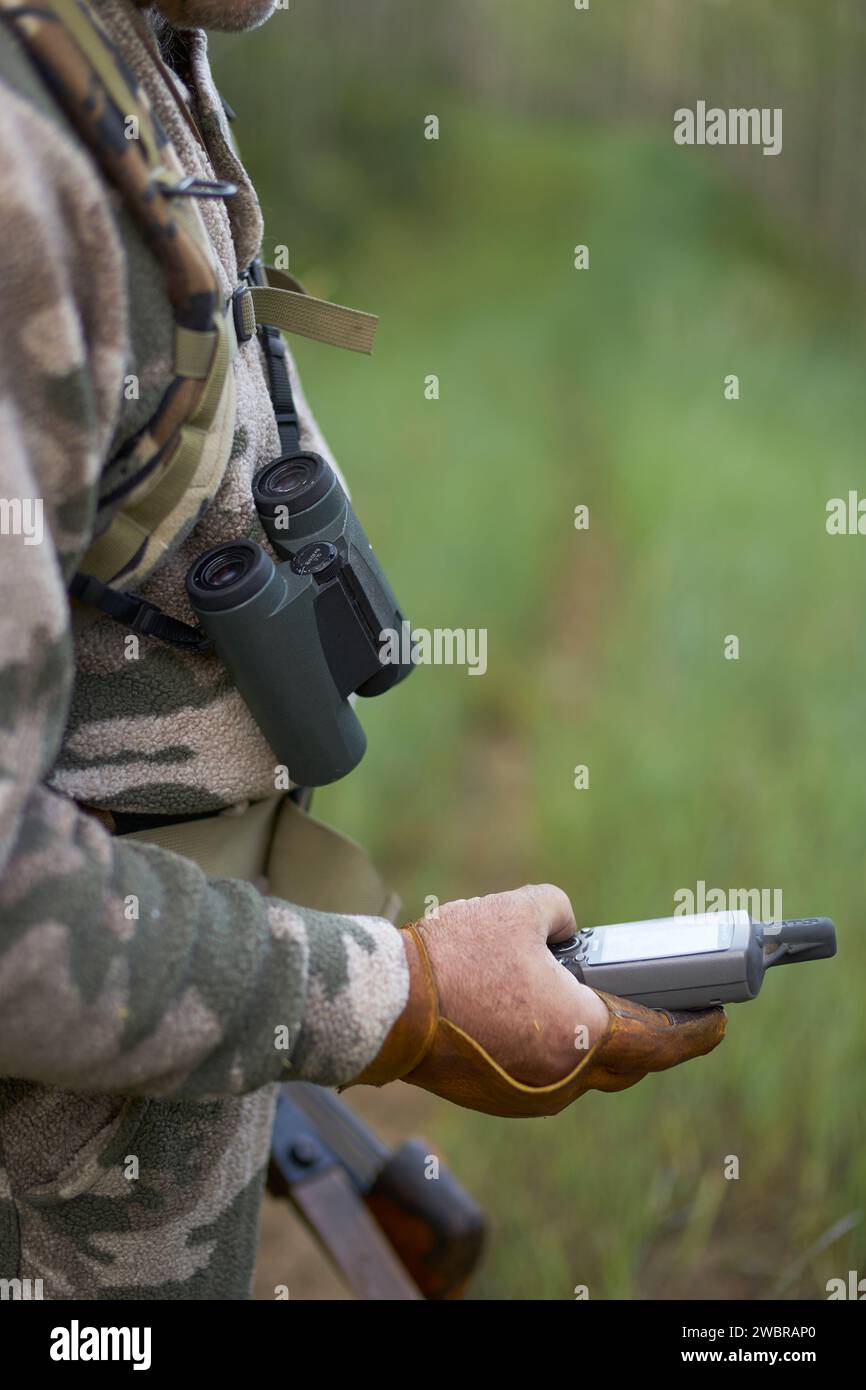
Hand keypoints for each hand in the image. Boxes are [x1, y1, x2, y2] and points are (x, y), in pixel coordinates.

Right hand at [350, 884, 725, 1118]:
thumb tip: (567, 928)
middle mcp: (563, 1080)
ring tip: (598, 1000)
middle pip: (627, 1064)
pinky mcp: (498, 1099)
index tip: (719, 1018)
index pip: (661, 1043)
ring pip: (584, 1073)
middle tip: (664, 1004)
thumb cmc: (455, 959)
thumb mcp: (519, 911)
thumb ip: (560, 912)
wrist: (383, 1008)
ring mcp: (530, 1098)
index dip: (697, 1030)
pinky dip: (559, 1051)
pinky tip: (544, 1016)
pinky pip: (548, 1078)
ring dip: (598, 1043)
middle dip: (650, 1036)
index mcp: (582, 1036)